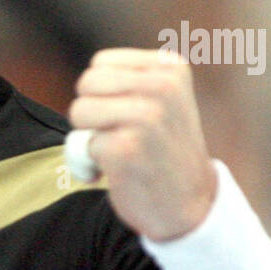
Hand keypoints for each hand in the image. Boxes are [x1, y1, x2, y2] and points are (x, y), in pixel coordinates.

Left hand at [68, 47, 217, 241]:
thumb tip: (88, 77)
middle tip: (119, 135)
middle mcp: (162, 87)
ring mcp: (146, 117)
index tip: (128, 116)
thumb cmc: (164, 152)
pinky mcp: (126, 148)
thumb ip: (130, 81)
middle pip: (86, 83)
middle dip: (91, 113)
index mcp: (170, 69)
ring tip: (118, 151)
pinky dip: (90, 165)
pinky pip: (82, 145)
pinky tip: (118, 173)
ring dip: (89, 137)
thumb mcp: (163, 101)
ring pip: (80, 111)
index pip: (101, 64)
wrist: (191, 206)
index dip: (102, 94)